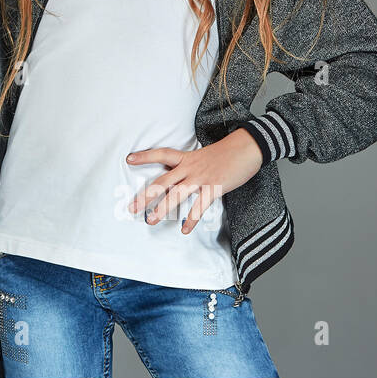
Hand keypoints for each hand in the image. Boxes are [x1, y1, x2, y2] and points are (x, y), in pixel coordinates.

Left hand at [125, 128, 262, 233]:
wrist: (247, 147)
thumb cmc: (227, 152)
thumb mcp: (203, 155)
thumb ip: (190, 166)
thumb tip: (181, 177)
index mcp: (186, 158)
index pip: (161, 154)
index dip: (144, 156)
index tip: (129, 159)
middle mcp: (189, 168)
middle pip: (162, 182)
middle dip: (145, 196)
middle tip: (132, 207)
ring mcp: (201, 178)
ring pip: (176, 195)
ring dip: (162, 209)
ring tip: (151, 221)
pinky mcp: (214, 187)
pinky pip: (199, 206)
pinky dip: (191, 219)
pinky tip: (184, 229)